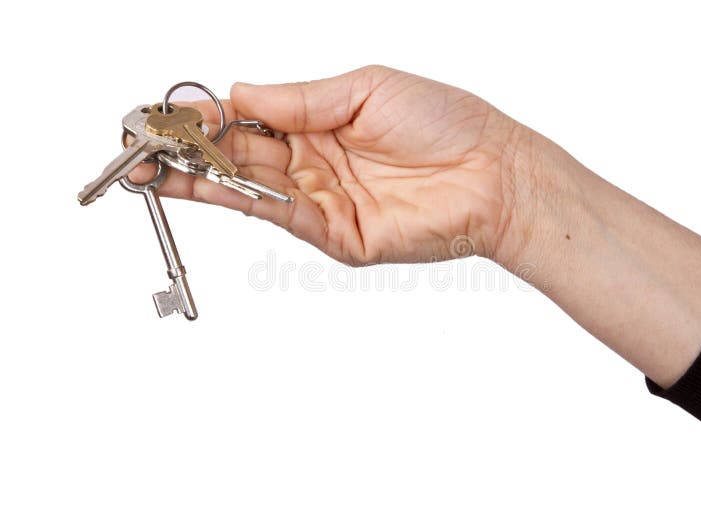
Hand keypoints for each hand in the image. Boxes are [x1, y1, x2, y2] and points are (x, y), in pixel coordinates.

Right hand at [131, 65, 526, 264]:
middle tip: (140, 145)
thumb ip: (299, 98)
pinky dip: (241, 199)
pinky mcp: (337, 235)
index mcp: (322, 122)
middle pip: (240, 157)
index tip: (166, 111)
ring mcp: (324, 201)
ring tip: (151, 169)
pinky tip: (205, 183)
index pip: (250, 118)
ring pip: (250, 189)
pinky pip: (282, 214)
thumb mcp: (364, 89)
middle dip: (189, 151)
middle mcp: (316, 162)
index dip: (207, 116)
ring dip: (199, 179)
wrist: (493, 172)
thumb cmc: (443, 120)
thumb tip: (237, 90)